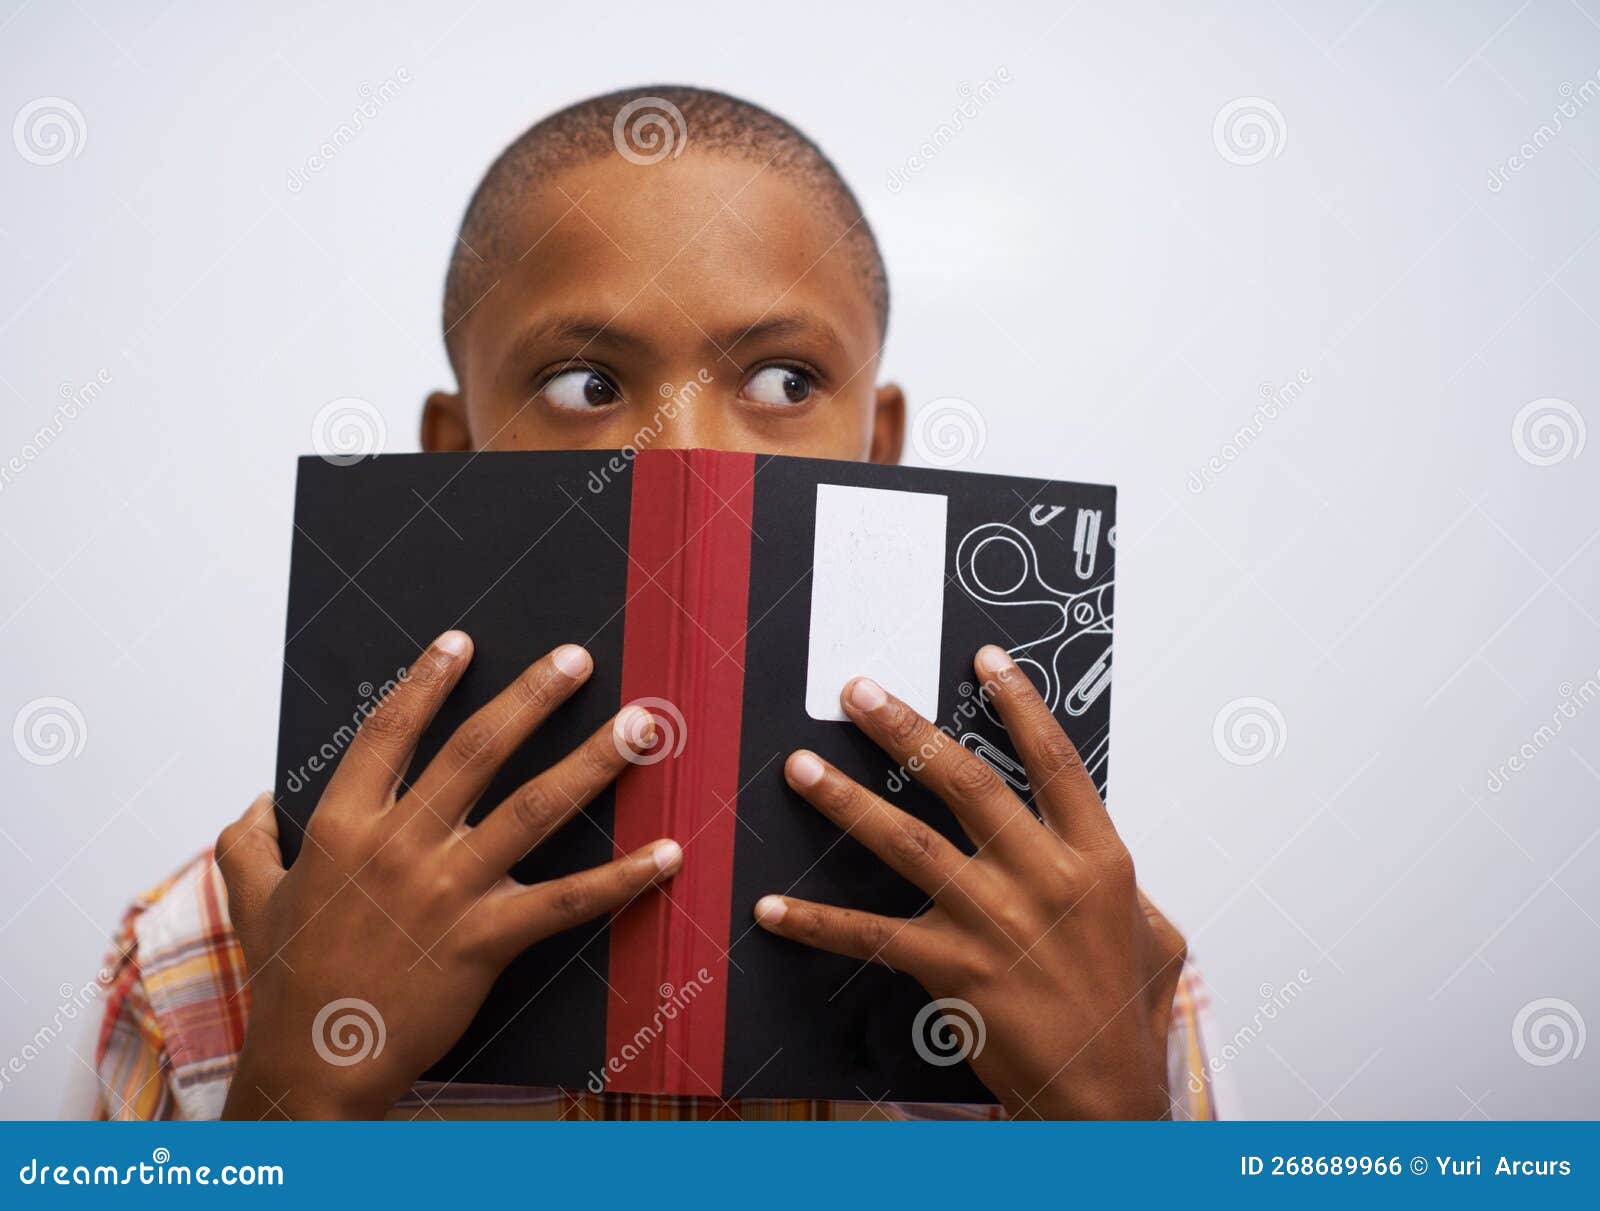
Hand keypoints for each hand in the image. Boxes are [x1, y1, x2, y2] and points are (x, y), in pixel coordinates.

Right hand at [216, 631, 680, 1119]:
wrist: (313, 1064)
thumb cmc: (287, 982)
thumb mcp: (251, 901)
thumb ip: (247, 843)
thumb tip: (256, 801)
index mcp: (343, 826)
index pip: (389, 733)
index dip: (426, 682)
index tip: (461, 642)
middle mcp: (400, 845)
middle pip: (476, 751)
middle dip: (532, 697)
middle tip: (577, 659)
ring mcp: (446, 891)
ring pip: (532, 809)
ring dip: (592, 762)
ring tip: (640, 726)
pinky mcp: (484, 940)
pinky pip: (565, 901)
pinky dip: (621, 877)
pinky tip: (666, 853)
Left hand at [752, 644, 1185, 1118]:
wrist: (1105, 1097)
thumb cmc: (1124, 1015)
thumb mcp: (1155, 934)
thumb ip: (1122, 882)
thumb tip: (1092, 847)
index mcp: (1097, 859)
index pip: (1054, 763)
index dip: (1019, 704)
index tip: (982, 660)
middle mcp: (1044, 880)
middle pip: (967, 784)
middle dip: (907, 729)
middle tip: (859, 691)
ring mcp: (995, 923)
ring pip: (910, 844)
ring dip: (849, 802)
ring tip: (801, 766)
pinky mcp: (954, 971)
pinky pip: (873, 937)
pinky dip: (819, 923)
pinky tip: (775, 907)